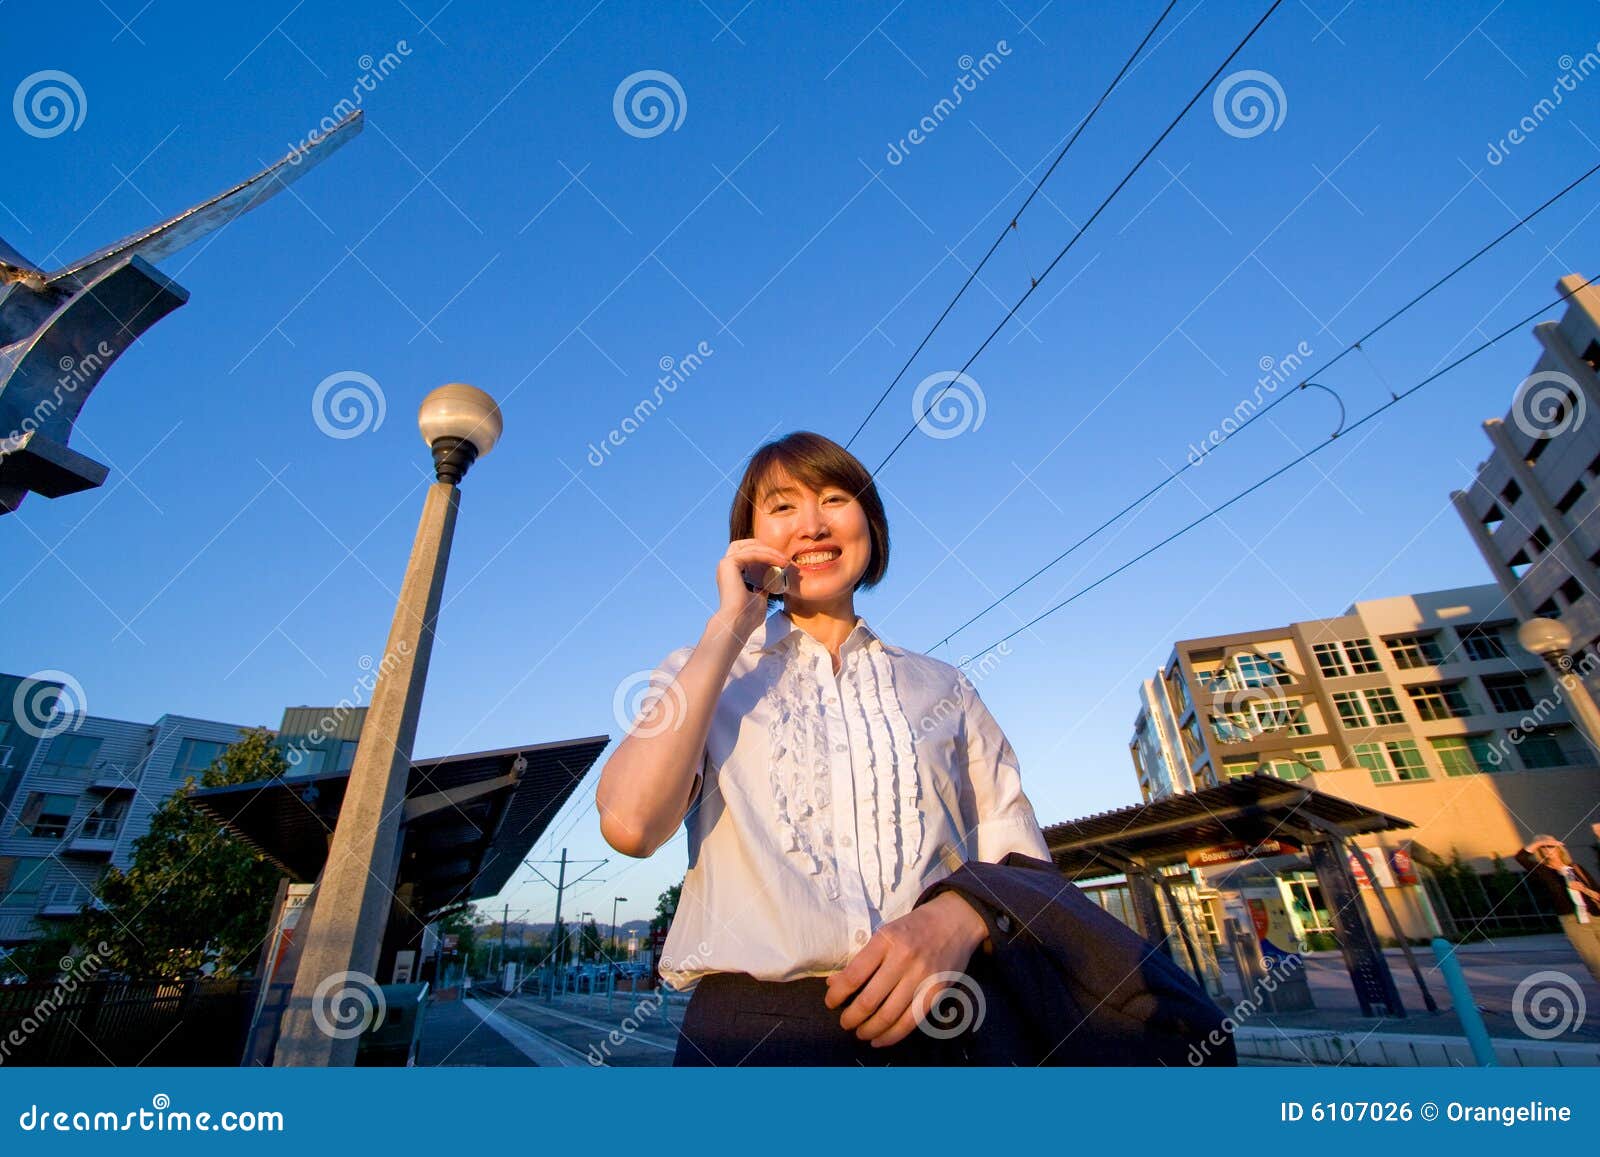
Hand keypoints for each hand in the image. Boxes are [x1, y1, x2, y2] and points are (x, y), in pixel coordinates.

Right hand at [712, 539, 790, 640]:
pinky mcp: (728, 563)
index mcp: (730, 574)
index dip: (764, 555)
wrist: (739, 623)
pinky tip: (780, 561)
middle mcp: (725, 567)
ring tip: (785, 560)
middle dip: (765, 548)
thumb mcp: (760, 597)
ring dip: (769, 551)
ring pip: (749, 547)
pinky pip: (752, 553)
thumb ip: (763, 587)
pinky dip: (767, 556)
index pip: (747, 555)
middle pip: (745, 545)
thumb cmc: (748, 616)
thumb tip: (771, 582)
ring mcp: (725, 564)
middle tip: (782, 557)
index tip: (782, 562)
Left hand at [823, 891, 988, 1047]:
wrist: (956, 920)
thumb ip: (863, 958)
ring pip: (889, 1016)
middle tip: (844, 1023)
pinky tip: (880, 1039)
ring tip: (860, 1032)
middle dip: (851, 1018)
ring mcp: (922, 977)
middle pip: (869, 1000)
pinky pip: (911, 1022)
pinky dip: (892, 1036)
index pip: (853, 975)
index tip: (831, 1002)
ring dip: (869, 1030)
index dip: (837, 995)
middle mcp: (903, 959)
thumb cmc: (914, 926)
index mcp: (886, 940)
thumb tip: (835, 984)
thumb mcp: (886, 932)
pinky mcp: (937, 992)